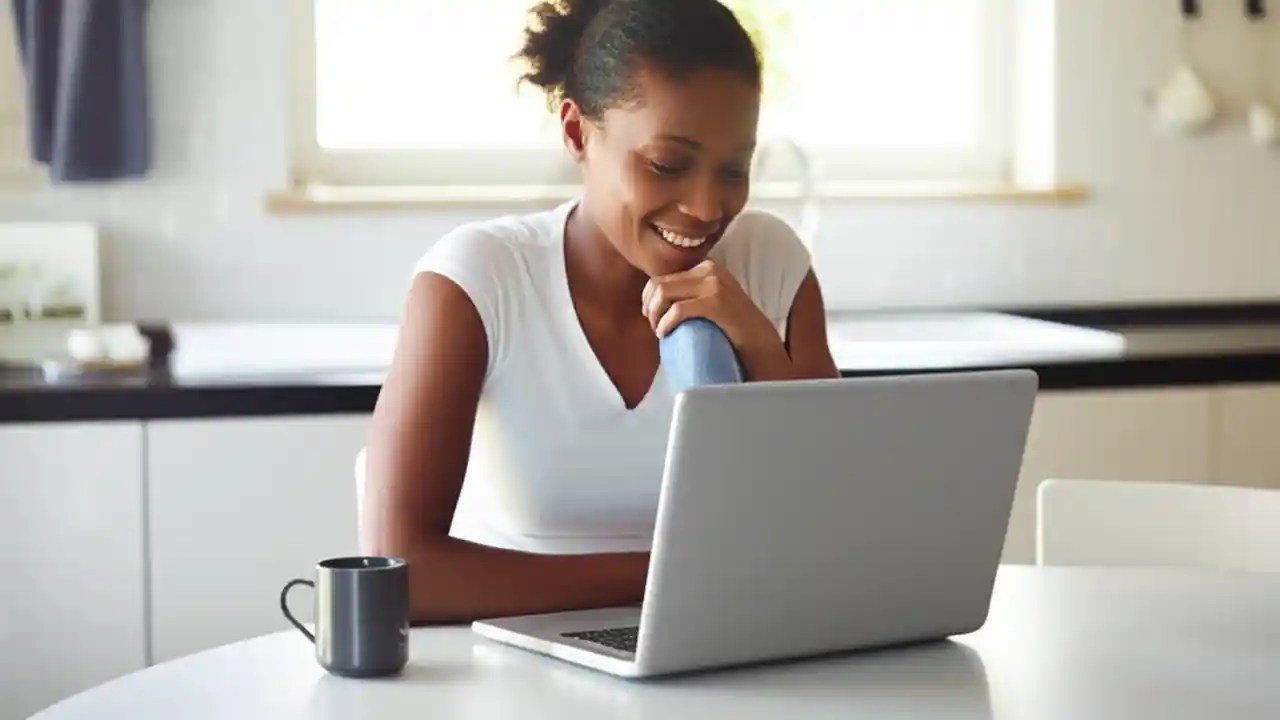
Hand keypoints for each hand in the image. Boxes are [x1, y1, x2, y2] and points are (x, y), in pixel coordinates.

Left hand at [641, 260, 774, 347]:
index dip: (649, 300)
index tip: (652, 319)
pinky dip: (666, 323)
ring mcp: (714, 284)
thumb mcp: (709, 301)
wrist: (760, 341)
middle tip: (654, 328)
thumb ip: (689, 293)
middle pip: (658, 285)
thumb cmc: (731, 327)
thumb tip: (654, 299)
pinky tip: (666, 334)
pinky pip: (678, 309)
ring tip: (660, 332)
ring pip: (664, 293)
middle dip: (649, 308)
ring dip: (655, 316)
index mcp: (705, 267)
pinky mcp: (716, 302)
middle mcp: (709, 269)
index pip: (661, 278)